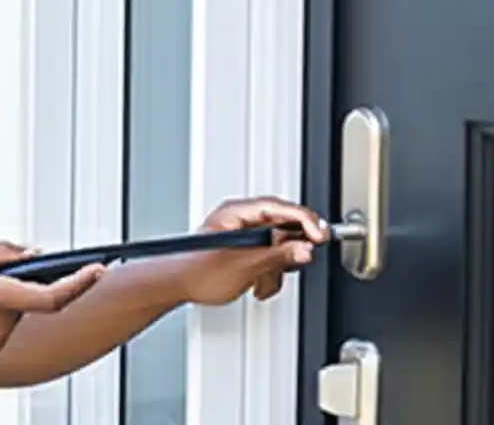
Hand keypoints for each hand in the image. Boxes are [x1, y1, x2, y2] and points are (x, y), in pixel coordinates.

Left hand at [173, 197, 327, 304]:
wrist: (175, 286)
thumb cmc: (195, 271)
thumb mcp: (243, 265)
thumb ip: (276, 256)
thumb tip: (303, 248)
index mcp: (236, 213)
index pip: (279, 207)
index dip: (303, 220)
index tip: (318, 235)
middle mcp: (240, 220)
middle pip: (282, 226)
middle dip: (288, 250)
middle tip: (297, 260)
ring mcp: (242, 236)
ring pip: (277, 246)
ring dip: (275, 269)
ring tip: (261, 282)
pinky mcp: (243, 251)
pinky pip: (267, 258)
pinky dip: (267, 274)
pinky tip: (256, 285)